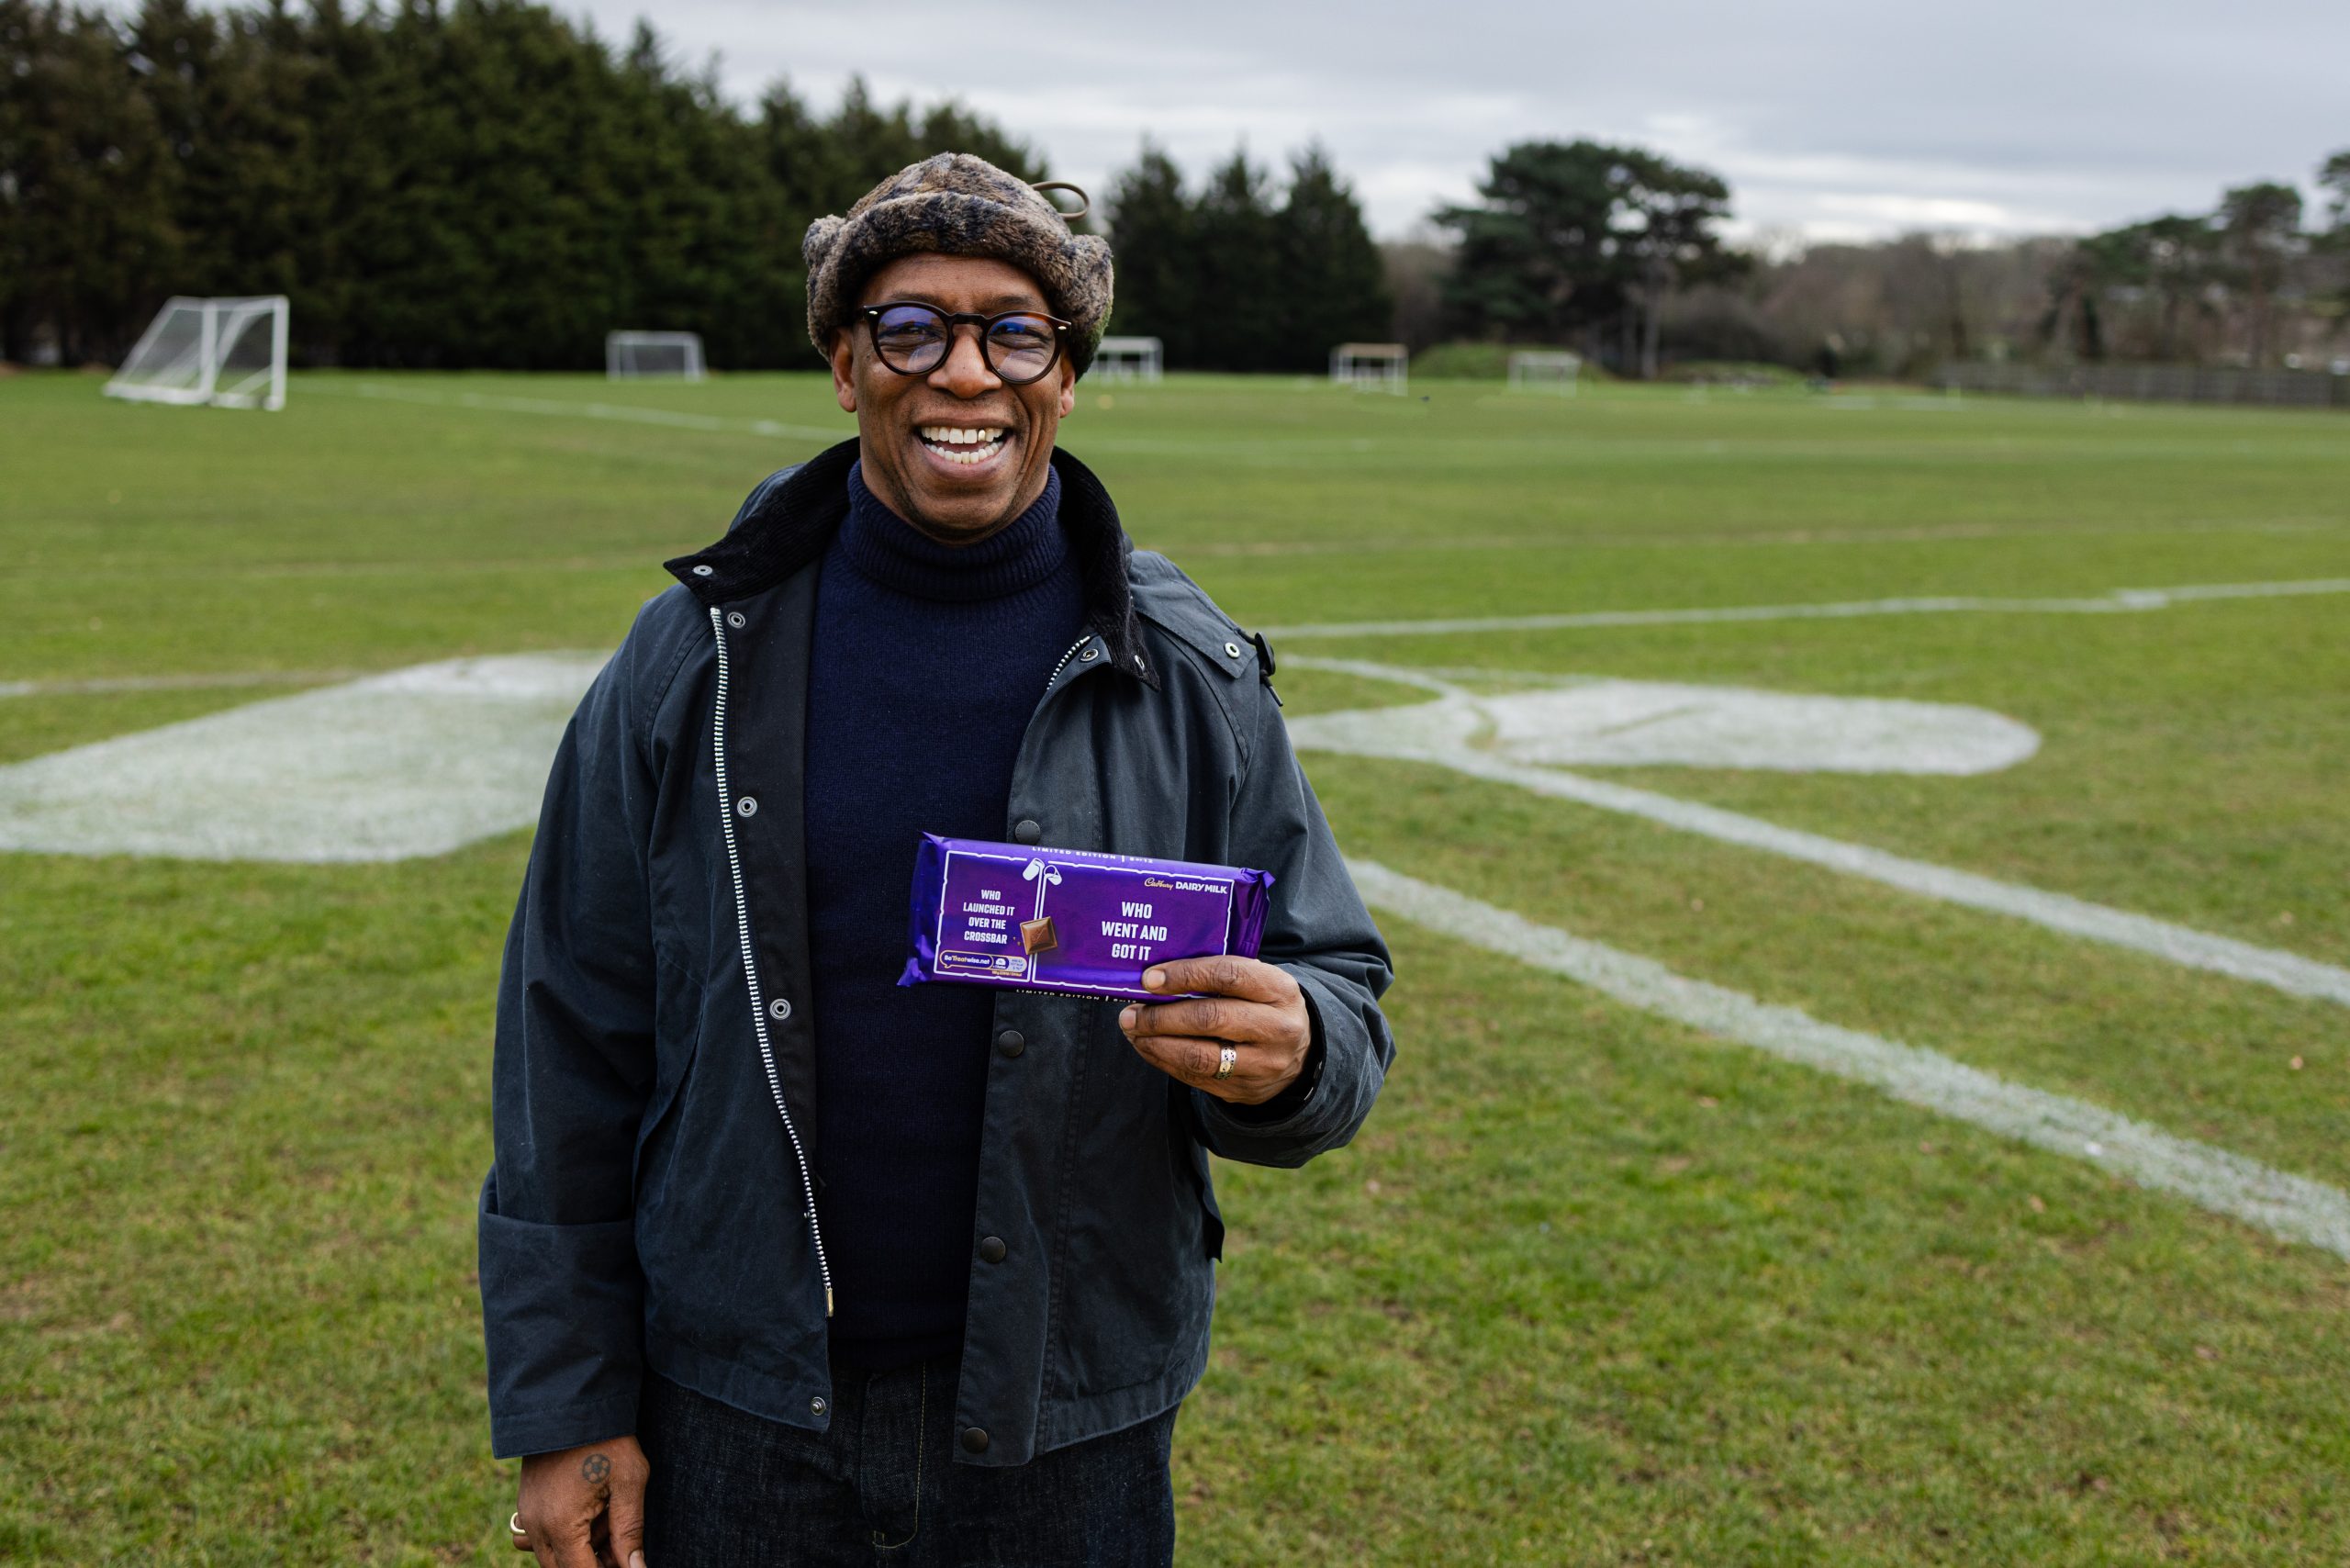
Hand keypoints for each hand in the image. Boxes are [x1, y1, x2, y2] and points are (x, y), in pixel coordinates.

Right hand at [513, 1436, 648, 1567]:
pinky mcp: (526, 1503)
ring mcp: (527, 1515)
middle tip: (620, 1538)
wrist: (572, 1400)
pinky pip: (541, 1537)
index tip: (627, 1562)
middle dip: (594, 1562)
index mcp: (561, 1524)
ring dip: (580, 1550)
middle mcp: (536, 1525)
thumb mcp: (629, 1481)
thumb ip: (630, 1531)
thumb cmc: (606, 1438)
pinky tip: (590, 1514)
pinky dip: (565, 1537)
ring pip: (552, 1555)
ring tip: (607, 1517)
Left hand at [1118, 956, 1309, 1105]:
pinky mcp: (1245, 1090)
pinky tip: (1148, 1047)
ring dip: (1157, 1043)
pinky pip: (1196, 1078)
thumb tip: (1156, 976)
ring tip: (1133, 1031)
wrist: (1301, 1055)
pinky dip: (1164, 1061)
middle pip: (1210, 1018)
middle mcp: (1277, 1028)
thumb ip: (1218, 976)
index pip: (1228, 976)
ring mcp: (1263, 1064)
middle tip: (1131, 1012)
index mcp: (1279, 990)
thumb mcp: (1258, 983)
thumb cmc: (1264, 1007)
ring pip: (1200, 1056)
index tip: (1149, 979)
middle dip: (1162, 1016)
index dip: (1185, 975)